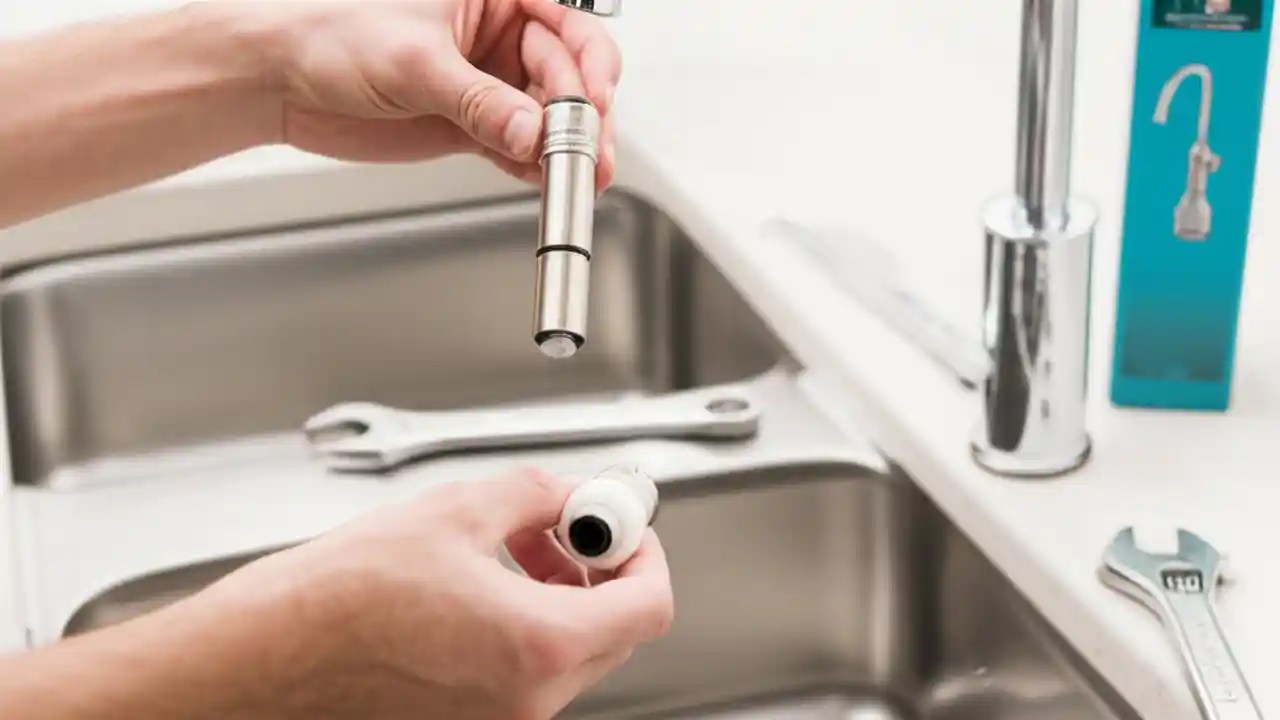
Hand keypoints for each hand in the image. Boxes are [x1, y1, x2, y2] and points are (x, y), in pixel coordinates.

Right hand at [192, 469, 672, 717]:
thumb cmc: (328, 603)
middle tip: (557, 531)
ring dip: (556, 600)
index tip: (620, 527)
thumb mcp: (451, 512)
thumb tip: (572, 494)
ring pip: (568, 657)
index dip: (643, 553)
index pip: (648, 605)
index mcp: (536, 647)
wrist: (256, 663)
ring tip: (504, 556)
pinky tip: (472, 595)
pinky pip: (523, 680)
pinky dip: (520, 634)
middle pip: (613, 633)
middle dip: (595, 572)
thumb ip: (536, 496)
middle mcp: (526, 703)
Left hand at [250, 0, 620, 187]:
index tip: (593, 102)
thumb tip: (529, 131)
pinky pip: (518, 147)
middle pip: (566, 77)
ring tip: (575, 175)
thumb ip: (479, 101)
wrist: (281, 81)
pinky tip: (544, 179)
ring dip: (565, 148)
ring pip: (547, 117)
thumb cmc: (329, 34)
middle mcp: (496, 37)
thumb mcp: (415, 61)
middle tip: (584, 151)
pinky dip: (534, 167)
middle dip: (581, 116)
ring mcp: (487, 83)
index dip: (590, 65)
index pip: (567, 26)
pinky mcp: (472, 124)